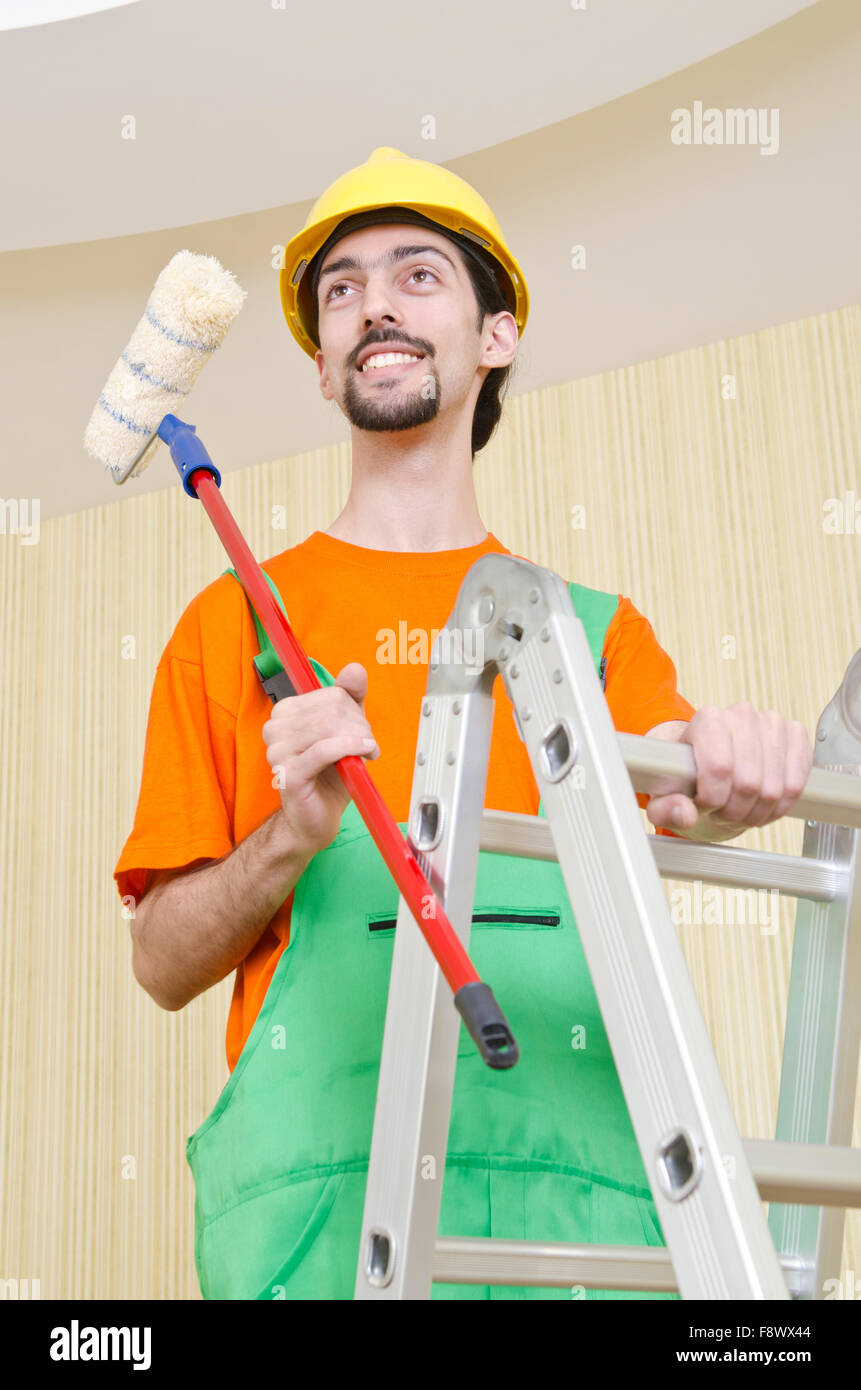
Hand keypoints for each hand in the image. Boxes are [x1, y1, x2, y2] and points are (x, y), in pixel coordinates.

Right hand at [261, 662, 379, 856]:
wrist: (318, 817)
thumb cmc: (330, 775)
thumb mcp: (345, 731)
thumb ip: (350, 698)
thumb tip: (355, 669)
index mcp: (286, 713)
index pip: (330, 695)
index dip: (354, 711)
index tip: (363, 731)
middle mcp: (276, 728)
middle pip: (329, 709)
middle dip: (358, 725)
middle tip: (367, 744)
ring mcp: (278, 751)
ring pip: (326, 727)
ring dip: (355, 739)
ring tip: (365, 752)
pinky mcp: (288, 773)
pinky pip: (322, 750)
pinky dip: (347, 747)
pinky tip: (362, 751)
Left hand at [645, 702, 812, 838]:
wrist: (710, 763)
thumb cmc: (685, 777)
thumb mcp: (662, 796)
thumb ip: (665, 808)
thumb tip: (685, 814)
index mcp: (706, 719)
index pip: (719, 767)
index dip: (713, 800)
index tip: (704, 805)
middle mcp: (740, 714)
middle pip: (749, 782)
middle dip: (735, 810)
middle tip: (722, 811)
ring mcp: (772, 723)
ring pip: (775, 788)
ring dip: (758, 810)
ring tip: (740, 808)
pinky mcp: (796, 736)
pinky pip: (797, 783)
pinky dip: (781, 804)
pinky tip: (764, 803)